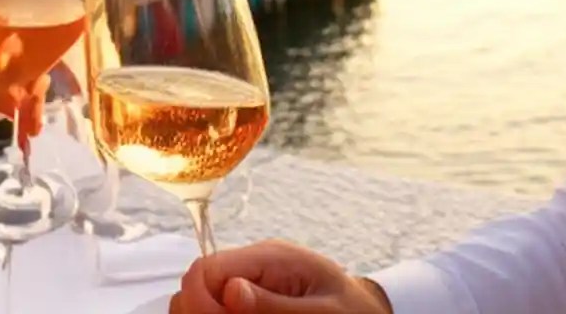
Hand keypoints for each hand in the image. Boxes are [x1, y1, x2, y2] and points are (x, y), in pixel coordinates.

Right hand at [169, 240, 391, 313]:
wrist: (370, 313)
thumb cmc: (355, 312)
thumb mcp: (322, 312)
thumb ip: (275, 304)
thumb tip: (231, 291)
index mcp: (271, 257)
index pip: (207, 268)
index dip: (199, 299)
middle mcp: (253, 267)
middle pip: (195, 286)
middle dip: (200, 311)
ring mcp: (250, 285)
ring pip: (202, 302)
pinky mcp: (252, 301)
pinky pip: (222, 309)